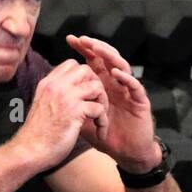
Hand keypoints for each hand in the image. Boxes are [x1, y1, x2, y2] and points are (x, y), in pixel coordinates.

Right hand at [12, 58, 109, 170]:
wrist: (29, 151)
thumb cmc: (37, 135)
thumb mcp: (42, 106)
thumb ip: (55, 95)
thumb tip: (73, 92)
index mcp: (47, 84)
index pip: (71, 65)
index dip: (83, 77)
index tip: (85, 94)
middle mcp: (56, 86)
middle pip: (86, 70)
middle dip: (96, 85)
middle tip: (95, 103)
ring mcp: (66, 97)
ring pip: (97, 86)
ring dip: (103, 102)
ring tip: (99, 117)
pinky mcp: (75, 112)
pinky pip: (100, 109)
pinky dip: (103, 122)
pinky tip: (99, 132)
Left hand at [66, 35, 161, 172]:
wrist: (126, 152)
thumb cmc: (106, 134)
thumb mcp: (83, 118)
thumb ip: (72, 103)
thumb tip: (50, 94)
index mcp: (104, 85)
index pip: (94, 61)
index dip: (83, 49)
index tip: (69, 39)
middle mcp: (117, 84)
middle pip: (107, 59)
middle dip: (95, 47)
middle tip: (82, 39)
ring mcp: (129, 91)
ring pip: (122, 67)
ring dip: (109, 57)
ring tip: (97, 49)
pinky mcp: (141, 102)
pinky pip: (135, 86)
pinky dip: (125, 78)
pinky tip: (115, 72)